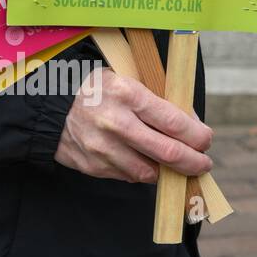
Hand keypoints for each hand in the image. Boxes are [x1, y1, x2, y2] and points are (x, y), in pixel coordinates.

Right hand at [55, 68, 213, 183]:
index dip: (197, 136)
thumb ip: (156, 101)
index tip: (206, 140)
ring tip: (176, 165)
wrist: (50, 109)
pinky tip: (146, 163)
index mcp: (127, 94)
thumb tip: (191, 125)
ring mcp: (104, 148)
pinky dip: (143, 172)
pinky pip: (130, 176)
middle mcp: (116, 122)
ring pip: (150, 171)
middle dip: (193, 162)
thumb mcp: (125, 80)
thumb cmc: (96, 91)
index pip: (174, 122)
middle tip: (203, 164)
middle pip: (168, 152)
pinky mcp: (95, 167)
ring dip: (168, 171)